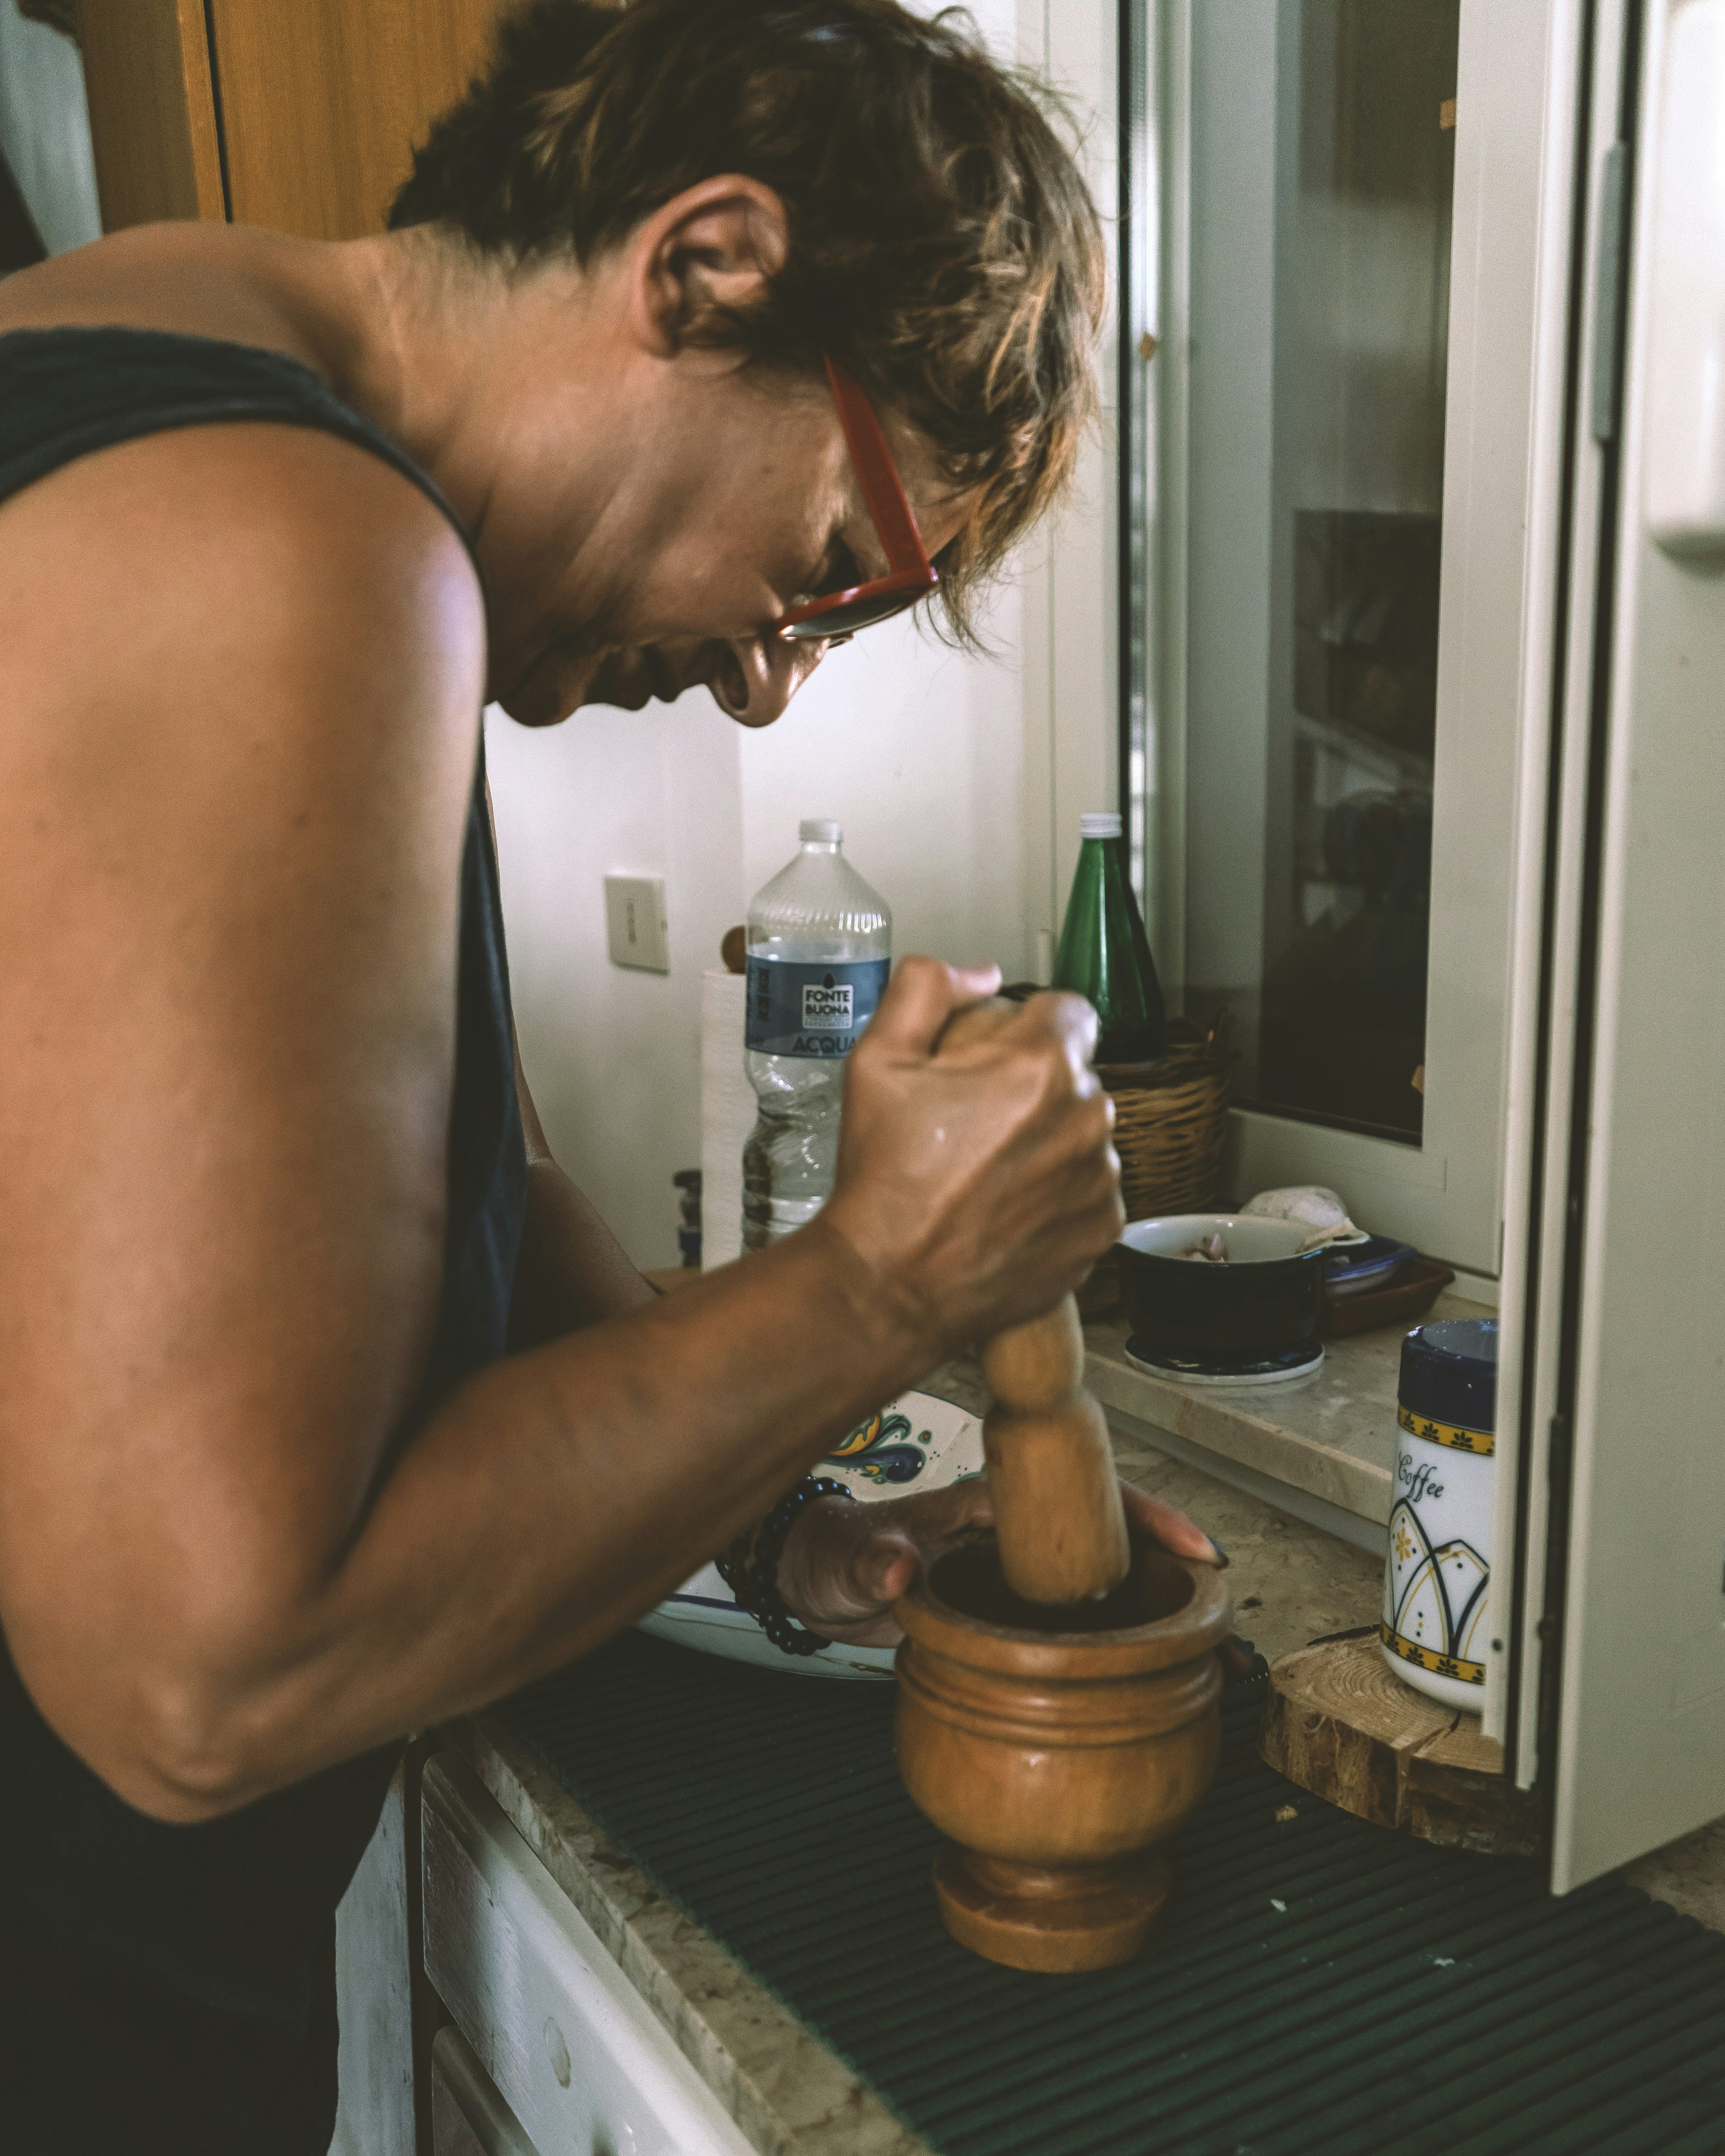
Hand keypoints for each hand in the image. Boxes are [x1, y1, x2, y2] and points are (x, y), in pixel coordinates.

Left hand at [776, 1478, 1229, 1649]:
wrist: (814, 1577)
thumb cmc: (834, 1551)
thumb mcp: (848, 1558)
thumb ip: (873, 1559)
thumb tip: (900, 1565)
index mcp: (992, 1505)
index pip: (1087, 1497)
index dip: (1146, 1518)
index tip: (1194, 1548)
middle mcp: (1016, 1536)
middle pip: (1115, 1545)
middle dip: (1177, 1580)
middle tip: (1228, 1626)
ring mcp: (1017, 1577)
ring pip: (1105, 1592)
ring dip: (1158, 1623)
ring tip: (1216, 1664)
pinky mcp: (1011, 1617)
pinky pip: (1074, 1631)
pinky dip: (1120, 1656)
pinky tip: (1156, 1687)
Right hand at [821, 958, 1124, 1355]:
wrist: (891, 1283)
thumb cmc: (884, 1179)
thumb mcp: (877, 1059)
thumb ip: (927, 988)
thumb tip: (981, 975)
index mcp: (1039, 1066)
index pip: (1070, 1010)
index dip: (1030, 1024)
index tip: (999, 1052)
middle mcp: (1085, 1118)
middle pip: (1074, 1075)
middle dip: (1032, 1086)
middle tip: (973, 1120)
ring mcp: (1098, 1178)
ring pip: (1083, 1134)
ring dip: (1047, 1141)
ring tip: (986, 1172)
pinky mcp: (1101, 1228)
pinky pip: (1089, 1190)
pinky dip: (1057, 1194)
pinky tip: (1006, 1208)